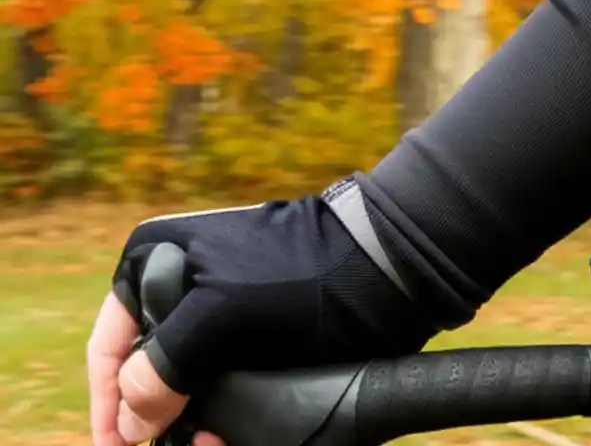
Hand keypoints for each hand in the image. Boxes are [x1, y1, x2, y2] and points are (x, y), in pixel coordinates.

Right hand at [88, 183, 431, 443]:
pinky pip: (228, 386)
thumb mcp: (219, 313)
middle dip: (156, 419)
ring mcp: (223, 312)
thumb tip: (133, 420)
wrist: (384, 269)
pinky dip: (225, 416)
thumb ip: (163, 366)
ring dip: (192, 423)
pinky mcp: (259, 337)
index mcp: (155, 260)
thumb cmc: (301, 273)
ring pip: (191, 385)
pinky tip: (231, 435)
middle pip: (149, 370)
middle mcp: (183, 285)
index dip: (108, 402)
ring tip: (209, 444)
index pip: (110, 344)